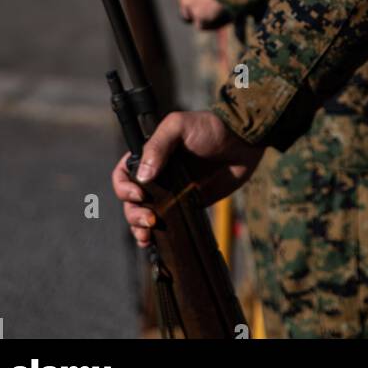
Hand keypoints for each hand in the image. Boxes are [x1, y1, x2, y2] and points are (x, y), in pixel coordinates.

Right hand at [112, 110, 262, 246]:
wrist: (243, 143)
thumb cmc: (211, 128)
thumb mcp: (179, 126)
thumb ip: (158, 145)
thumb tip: (143, 177)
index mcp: (150, 155)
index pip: (124, 173)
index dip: (123, 186)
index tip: (137, 194)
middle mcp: (156, 175)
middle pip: (130, 200)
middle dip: (133, 212)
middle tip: (149, 219)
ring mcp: (170, 192)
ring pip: (142, 215)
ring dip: (139, 227)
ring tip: (148, 234)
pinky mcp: (185, 206)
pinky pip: (165, 224)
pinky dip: (155, 235)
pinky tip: (153, 241)